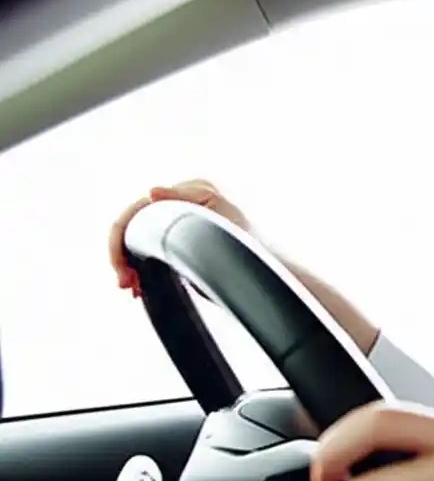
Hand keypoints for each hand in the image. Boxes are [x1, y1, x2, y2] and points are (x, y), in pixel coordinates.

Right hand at [108, 179, 249, 296]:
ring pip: (134, 241)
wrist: (265, 267)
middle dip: (121, 256)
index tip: (125, 271)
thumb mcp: (219, 216)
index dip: (121, 241)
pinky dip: (139, 269)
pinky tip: (138, 286)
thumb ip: (185, 200)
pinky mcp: (178, 239)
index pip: (136, 211)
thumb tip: (152, 191)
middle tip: (126, 285)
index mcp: (187, 191)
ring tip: (132, 288)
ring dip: (128, 265)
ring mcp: (177, 221)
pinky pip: (146, 252)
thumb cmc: (247, 241)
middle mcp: (178, 202)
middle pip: (131, 226)